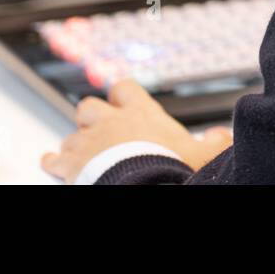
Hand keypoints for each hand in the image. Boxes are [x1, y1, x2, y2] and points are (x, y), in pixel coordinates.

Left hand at [40, 79, 232, 183]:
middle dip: (92, 116)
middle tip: (100, 127)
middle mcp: (110, 122)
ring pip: (71, 133)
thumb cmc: (170, 167)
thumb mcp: (201, 153)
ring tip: (82, 153)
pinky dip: (51, 161)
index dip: (122, 94)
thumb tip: (225, 136)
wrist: (140, 187)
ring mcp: (87, 142)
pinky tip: (49, 162)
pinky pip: (52, 159)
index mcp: (140, 113)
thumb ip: (213, 142)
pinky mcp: (70, 164)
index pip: (124, 88)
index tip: (123, 101)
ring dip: (75, 142)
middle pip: (90, 105)